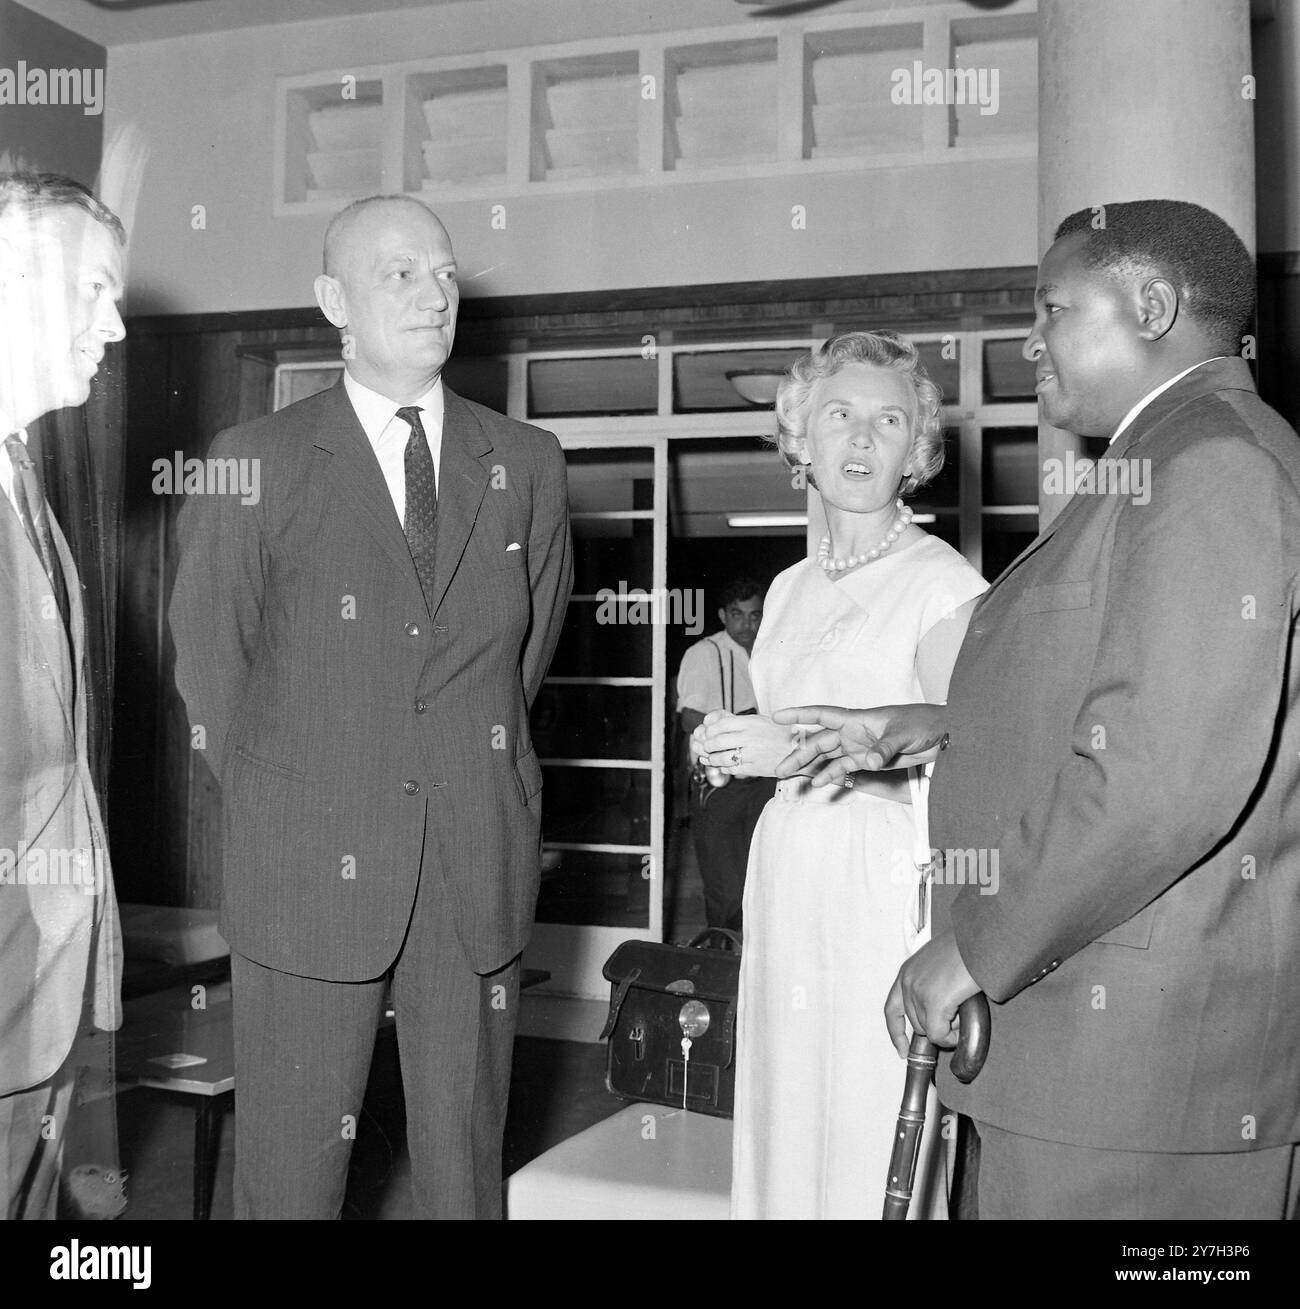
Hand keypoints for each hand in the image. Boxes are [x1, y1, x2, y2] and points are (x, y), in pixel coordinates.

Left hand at [694, 711, 796, 778]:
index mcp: (751, 723)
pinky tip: (723, 765)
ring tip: (711, 757)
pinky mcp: (755, 768)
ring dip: (712, 758)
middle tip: (706, 746)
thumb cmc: (778, 733)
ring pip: (723, 757)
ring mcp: (753, 754)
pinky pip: (733, 769)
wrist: (799, 749)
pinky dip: (724, 767)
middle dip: (707, 745)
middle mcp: (751, 737)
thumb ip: (738, 722)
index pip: (721, 724)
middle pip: (718, 741)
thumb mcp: (759, 720)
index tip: (707, 732)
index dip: (710, 729)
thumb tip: (712, 722)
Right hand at [771, 703, 948, 785]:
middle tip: (780, 767)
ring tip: (791, 777)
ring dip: (811, 766)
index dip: (799, 715)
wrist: (943, 734)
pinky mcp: (870, 761)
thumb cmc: (923, 723)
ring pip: (828, 757)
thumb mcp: (903, 733)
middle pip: (819, 742)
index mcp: (858, 718)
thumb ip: (885, 747)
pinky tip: (820, 783)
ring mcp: (860, 747)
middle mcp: (854, 732)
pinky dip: (832, 776)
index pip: (822, 714)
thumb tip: (869, 761)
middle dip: (799, 753)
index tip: (777, 717)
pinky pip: (846, 769)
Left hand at [883, 931, 978, 1056]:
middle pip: (915, 1023)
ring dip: (946, 1029)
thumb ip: (932, 984)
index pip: (892, 1009)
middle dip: (935, 1026)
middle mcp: (908, 981)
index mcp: (907, 971)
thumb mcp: (939, 963)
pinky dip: (950, 1037)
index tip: (901, 1049)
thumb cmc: (967, 947)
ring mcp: (919, 992)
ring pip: (928, 1031)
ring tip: (961, 1012)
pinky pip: (939, 1035)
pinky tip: (961, 1027)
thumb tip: (941, 1010)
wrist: (980, 939)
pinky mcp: (933, 1002)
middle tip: (955, 1017)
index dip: (896, 1032)